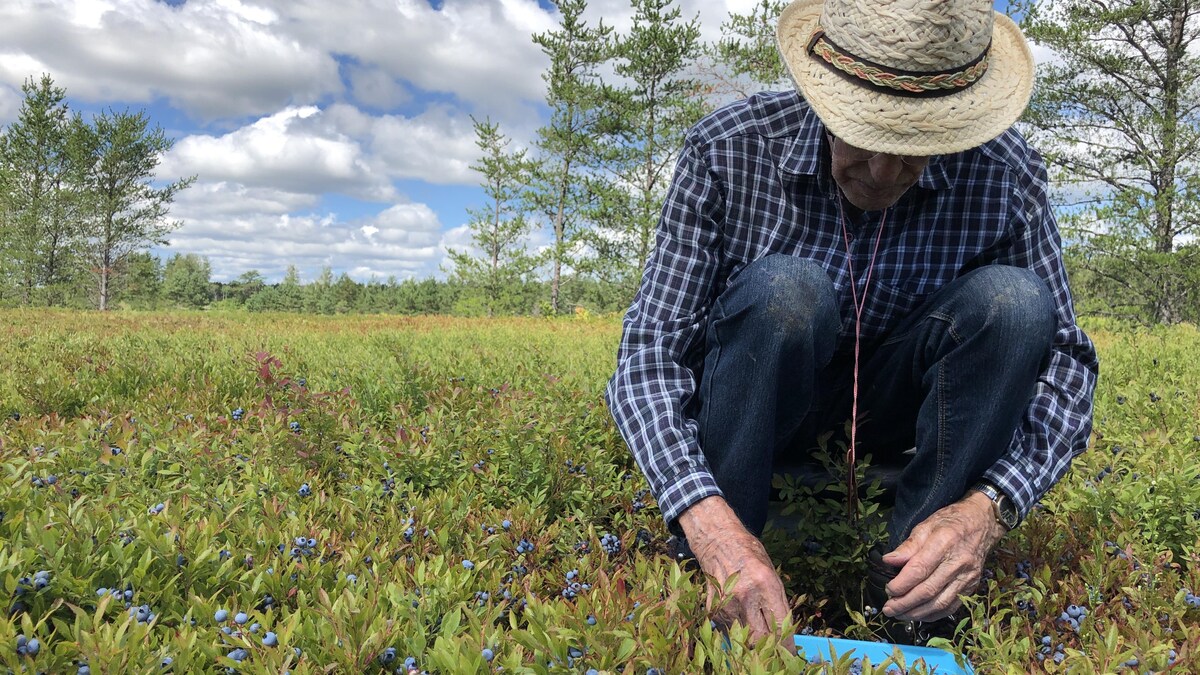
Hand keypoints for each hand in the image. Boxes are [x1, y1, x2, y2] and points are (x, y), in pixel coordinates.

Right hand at [679, 497, 796, 654]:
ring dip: (753, 639)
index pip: (780, 626)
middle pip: (761, 640)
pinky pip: (729, 630)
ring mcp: (727, 603)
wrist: (718, 541)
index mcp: (765, 584)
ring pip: (744, 638)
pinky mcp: (714, 608)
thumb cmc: (749, 554)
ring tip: (757, 630)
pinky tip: (740, 617)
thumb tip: (784, 632)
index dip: (788, 646)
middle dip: (770, 649)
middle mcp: (745, 596)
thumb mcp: (772, 573)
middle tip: (776, 651)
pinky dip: (737, 630)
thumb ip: (777, 603)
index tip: (791, 654)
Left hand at [879, 492, 1006, 621]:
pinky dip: (933, 614)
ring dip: (917, 613)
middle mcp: (958, 562)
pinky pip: (951, 606)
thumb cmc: (950, 523)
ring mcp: (967, 577)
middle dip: (905, 603)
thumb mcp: (926, 526)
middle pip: (929, 590)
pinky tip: (919, 615)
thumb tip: (888, 561)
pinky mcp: (972, 587)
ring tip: (900, 615)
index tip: (888, 589)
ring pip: (940, 603)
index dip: (902, 583)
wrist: (982, 524)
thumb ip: (908, 546)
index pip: (920, 569)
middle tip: (888, 609)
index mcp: (944, 542)